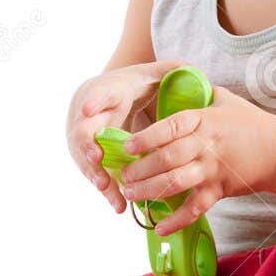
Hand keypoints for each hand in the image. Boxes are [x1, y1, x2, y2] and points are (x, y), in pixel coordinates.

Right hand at [67, 61, 181, 213]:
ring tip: (106, 186)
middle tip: (96, 158)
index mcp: (106, 92)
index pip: (97, 94)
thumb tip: (192, 69)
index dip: (93, 102)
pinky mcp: (88, 159)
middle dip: (87, 145)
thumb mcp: (149, 75)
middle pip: (82, 131)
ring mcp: (84, 139)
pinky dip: (107, 191)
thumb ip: (169, 71)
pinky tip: (118, 206)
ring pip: (86, 159)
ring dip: (95, 174)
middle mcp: (88, 117)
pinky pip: (96, 176)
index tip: (89, 109)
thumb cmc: (132, 87)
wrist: (105, 98)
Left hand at [120, 86, 275, 233]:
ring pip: (176, 183)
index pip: (170, 128)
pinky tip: (160, 227)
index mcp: (204, 121)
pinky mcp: (219, 190)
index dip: (147, 137)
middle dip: (141, 169)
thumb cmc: (250, 123)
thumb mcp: (224, 99)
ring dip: (150, 191)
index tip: (128, 145)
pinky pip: (195, 209)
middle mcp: (206, 146)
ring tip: (131, 194)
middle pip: (167, 159)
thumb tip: (179, 75)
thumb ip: (200, 91)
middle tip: (123, 175)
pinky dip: (177, 220)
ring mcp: (212, 170)